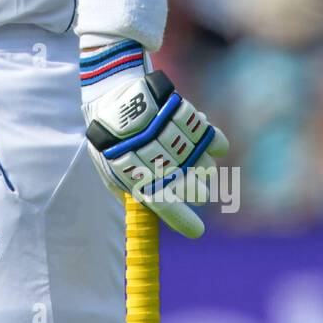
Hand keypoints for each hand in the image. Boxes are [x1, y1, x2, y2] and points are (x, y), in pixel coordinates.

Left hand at [85, 69, 228, 238]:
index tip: (197, 231)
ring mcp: (168, 132)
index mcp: (131, 170)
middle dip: (195, 192)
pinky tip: (212, 145)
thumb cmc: (111, 135)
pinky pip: (208, 135)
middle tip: (195, 191)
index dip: (181, 218)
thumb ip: (127, 191)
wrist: (111, 90)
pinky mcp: (180, 111)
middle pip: (188, 185)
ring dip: (204, 168)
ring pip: (202, 163)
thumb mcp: (108, 166)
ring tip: (196, 163)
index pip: (161, 202)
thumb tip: (151, 213)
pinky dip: (214, 142)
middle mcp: (152, 152)